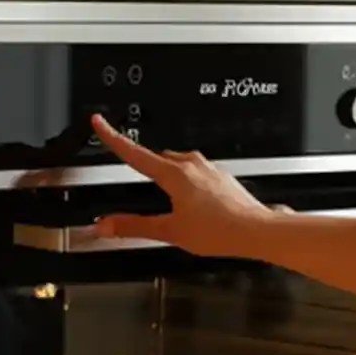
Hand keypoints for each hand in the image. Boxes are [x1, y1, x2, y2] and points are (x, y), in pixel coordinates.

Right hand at [88, 114, 272, 256]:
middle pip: (157, 157)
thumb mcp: (170, 231)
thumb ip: (134, 227)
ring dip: (168, 176)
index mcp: (174, 174)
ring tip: (169, 204)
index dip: (113, 137)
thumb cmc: (219, 230)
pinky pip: (196, 172)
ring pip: (178, 164)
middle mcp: (191, 164)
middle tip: (136, 184)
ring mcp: (208, 168)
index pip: (134, 152)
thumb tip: (106, 225)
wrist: (256, 231)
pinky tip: (193, 205)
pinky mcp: (221, 176)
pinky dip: (188, 184)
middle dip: (145, 168)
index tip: (99, 123)